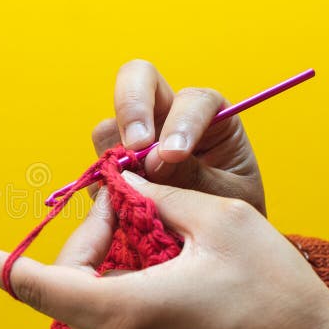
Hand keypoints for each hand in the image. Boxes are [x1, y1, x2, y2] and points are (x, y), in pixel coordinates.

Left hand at [0, 178, 328, 328]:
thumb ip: (160, 200)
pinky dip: (123, 309)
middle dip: (86, 250)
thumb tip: (122, 190)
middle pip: (69, 293)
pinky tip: (165, 291)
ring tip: (156, 251)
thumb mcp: (223, 224)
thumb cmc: (279, 296)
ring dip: (106, 279)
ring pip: (92, 315)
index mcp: (128, 312)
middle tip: (125, 215)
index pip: (40, 287)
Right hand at [92, 59, 265, 213]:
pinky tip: (125, 204)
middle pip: (137, 78)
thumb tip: (148, 161)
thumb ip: (192, 175)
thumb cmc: (231, 214)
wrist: (218, 250)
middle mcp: (168, 118)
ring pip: (108, 126)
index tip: (174, 154)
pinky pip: (97, 165)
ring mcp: (136, 141)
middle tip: (134, 148)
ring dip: (114, 152)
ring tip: (133, 187)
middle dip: (131, 106)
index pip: (193, 99)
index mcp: (210, 117)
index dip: (181, 120)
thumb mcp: (225, 196)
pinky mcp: (115, 168)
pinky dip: (105, 182)